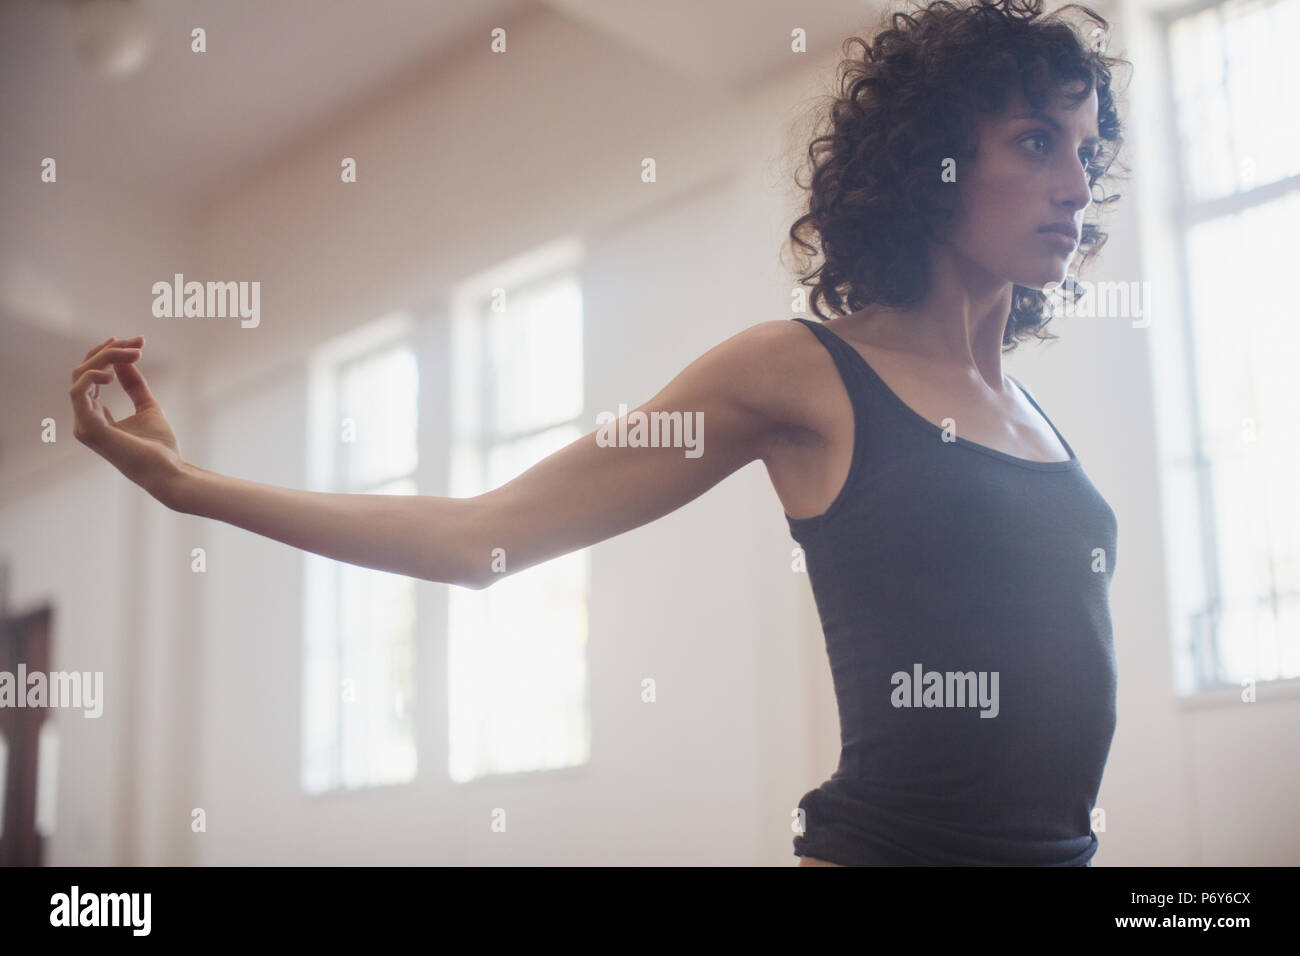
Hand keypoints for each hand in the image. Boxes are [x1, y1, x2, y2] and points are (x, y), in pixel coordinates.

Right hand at [70, 335, 184, 505]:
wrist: (169, 470)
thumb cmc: (160, 446)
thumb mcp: (147, 406)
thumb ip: (134, 384)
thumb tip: (125, 359)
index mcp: (96, 416)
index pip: (91, 377)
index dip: (108, 355)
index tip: (134, 341)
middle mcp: (85, 420)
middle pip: (84, 372)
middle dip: (108, 351)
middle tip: (136, 342)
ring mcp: (84, 425)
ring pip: (80, 377)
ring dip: (105, 357)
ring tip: (133, 352)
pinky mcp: (88, 429)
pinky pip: (79, 392)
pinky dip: (93, 375)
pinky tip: (114, 372)